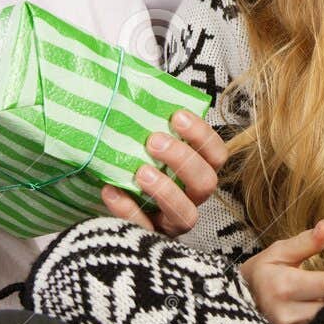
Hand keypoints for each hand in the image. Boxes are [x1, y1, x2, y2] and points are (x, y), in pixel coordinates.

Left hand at [99, 110, 227, 237]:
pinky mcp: (148, 240)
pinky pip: (144, 230)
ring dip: (166, 190)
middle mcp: (191, 198)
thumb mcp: (144, 142)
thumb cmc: (131, 162)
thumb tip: (139, 83)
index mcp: (197, 171)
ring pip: (186, 214)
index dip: (202, 136)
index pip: (217, 155)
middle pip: (206, 183)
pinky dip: (128, 210)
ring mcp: (172, 222)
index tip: (177, 116)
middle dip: (182, 160)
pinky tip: (110, 191)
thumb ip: (149, 121)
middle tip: (153, 141)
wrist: (106, 199)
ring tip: (140, 172)